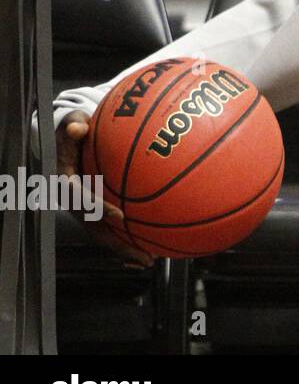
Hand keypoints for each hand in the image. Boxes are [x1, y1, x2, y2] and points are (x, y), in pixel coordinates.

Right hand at [58, 110, 156, 267]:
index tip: (120, 215)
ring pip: (102, 233)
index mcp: (65, 179)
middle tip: (142, 255)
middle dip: (116, 243)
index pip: (79, 197)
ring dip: (124, 249)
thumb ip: (74, 125)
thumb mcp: (72, 122)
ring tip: (148, 261)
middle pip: (92, 227)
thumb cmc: (76, 128)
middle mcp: (72, 200)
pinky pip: (110, 228)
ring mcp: (82, 209)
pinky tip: (149, 250)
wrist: (68, 138)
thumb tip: (78, 127)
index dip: (96, 208)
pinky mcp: (93, 211)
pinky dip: (127, 239)